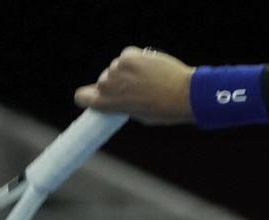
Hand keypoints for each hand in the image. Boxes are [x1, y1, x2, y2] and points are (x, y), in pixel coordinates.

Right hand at [74, 46, 195, 124]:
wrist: (186, 94)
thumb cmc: (165, 110)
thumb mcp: (140, 115)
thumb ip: (122, 106)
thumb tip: (114, 98)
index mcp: (107, 103)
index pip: (82, 96)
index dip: (90, 97)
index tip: (96, 98)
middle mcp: (108, 84)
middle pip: (103, 82)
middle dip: (116, 85)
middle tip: (136, 91)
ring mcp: (118, 68)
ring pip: (116, 68)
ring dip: (127, 72)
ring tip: (148, 81)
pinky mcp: (129, 55)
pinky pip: (127, 57)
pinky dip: (136, 61)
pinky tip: (150, 69)